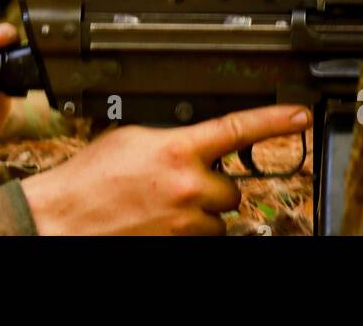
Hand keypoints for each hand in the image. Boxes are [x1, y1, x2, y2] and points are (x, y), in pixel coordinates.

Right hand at [21, 105, 311, 234]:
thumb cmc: (89, 180)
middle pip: (231, 188)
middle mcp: (188, 186)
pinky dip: (189, 231)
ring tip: (162, 204)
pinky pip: (204, 238)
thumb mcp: (131, 138)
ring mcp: (187, 222)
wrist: (63, 220)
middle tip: (177, 183)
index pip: (237, 129)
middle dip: (212, 186)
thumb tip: (194, 138)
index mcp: (176, 149)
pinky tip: (161, 221)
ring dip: (200, 213)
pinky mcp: (181, 246)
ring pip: (219, 218)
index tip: (299, 116)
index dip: (274, 120)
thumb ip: (171, 137)